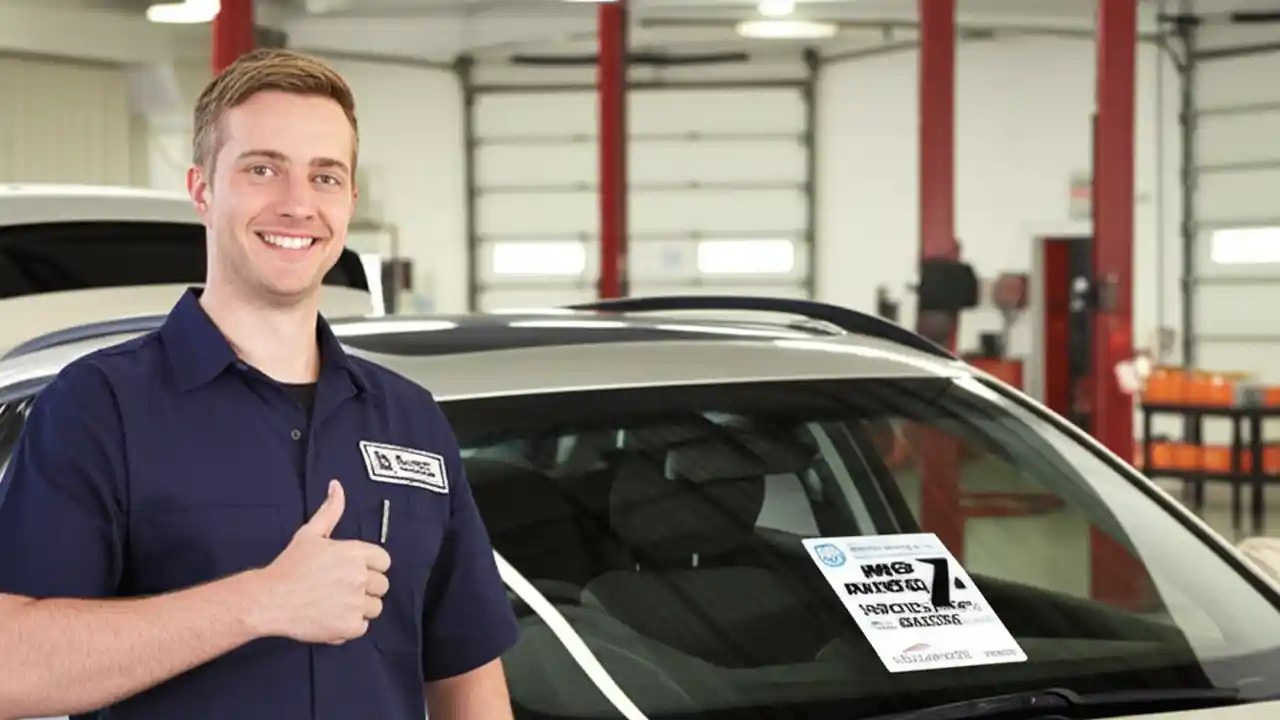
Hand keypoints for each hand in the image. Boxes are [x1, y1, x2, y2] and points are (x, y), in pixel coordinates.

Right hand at [251, 479, 391, 643]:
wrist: (269, 599)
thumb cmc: (290, 566)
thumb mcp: (311, 533)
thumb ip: (330, 510)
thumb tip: (337, 486)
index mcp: (356, 552)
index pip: (384, 561)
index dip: (370, 567)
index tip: (351, 571)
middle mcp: (360, 576)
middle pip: (382, 586)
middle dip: (365, 588)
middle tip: (340, 589)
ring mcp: (356, 603)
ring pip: (374, 608)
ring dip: (359, 608)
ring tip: (335, 604)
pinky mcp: (350, 626)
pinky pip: (362, 627)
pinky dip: (349, 626)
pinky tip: (330, 617)